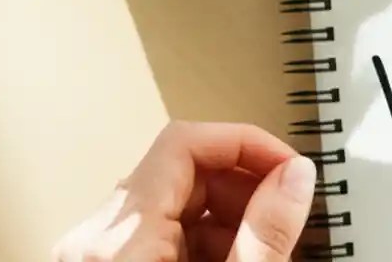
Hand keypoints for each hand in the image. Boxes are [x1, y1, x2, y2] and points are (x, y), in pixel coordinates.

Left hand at [54, 121, 316, 261]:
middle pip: (182, 172)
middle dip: (245, 187)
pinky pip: (161, 236)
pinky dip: (206, 242)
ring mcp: (95, 260)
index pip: (184, 142)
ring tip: (265, 246)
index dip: (246, 142)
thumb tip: (296, 177)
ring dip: (230, 217)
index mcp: (117, 239)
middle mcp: (95, 242)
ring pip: (174, 206)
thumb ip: (265, 232)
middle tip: (286, 209)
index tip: (288, 164)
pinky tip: (235, 260)